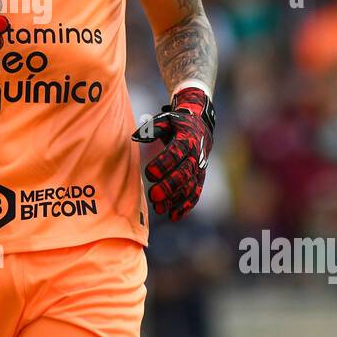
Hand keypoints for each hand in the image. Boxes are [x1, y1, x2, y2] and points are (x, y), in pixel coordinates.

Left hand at [131, 86, 215, 221]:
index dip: (164, 163)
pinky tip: (174, 216)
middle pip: (184, 173)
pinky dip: (186, 206)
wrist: (201, 127)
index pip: (176, 152)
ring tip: (159, 209)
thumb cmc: (177, 124)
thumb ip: (152, 128)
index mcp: (187, 139)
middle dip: (169, 186)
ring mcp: (199, 169)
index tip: (149, 173)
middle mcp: (195, 156)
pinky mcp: (200, 178)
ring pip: (190, 187)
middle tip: (153, 196)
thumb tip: (135, 137)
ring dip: (175, 199)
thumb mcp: (166, 120)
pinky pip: (195, 194)